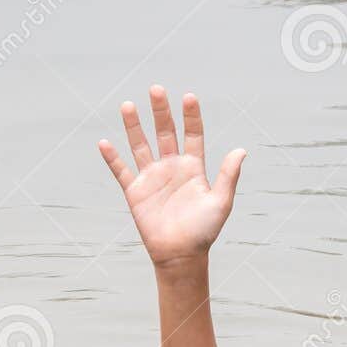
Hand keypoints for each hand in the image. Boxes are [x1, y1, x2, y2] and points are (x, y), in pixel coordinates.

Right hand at [98, 85, 245, 271]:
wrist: (181, 256)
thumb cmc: (204, 232)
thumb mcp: (221, 202)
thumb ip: (228, 175)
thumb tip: (241, 150)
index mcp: (193, 168)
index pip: (192, 135)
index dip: (191, 117)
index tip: (189, 97)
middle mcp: (171, 168)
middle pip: (165, 132)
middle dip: (161, 111)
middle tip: (156, 89)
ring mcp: (152, 178)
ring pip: (141, 145)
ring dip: (134, 126)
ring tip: (129, 105)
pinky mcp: (135, 192)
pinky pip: (121, 171)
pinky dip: (112, 158)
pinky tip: (105, 142)